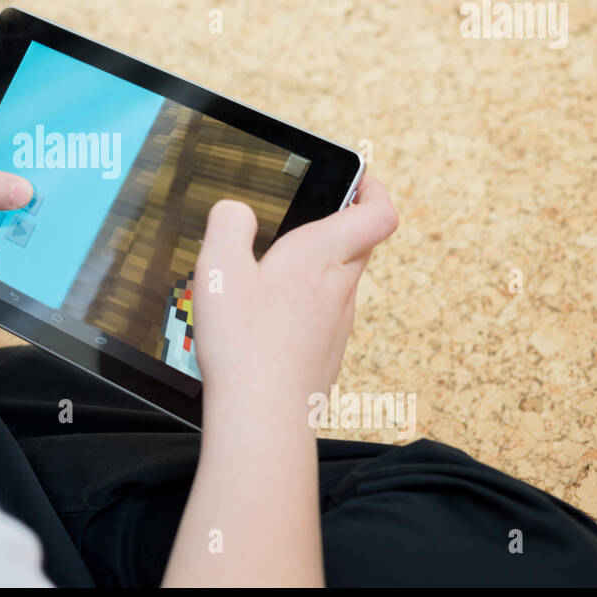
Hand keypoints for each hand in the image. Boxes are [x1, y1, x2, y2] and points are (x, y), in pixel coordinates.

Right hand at [192, 175, 397, 421]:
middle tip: (306, 216)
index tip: (357, 179)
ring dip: (317, 268)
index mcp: (321, 255)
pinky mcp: (325, 354)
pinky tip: (266, 318)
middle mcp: (340, 288)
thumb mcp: (218, 266)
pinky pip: (323, 316)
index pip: (378, 213)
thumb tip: (236, 210)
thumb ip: (228, 224)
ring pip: (341, 282)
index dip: (374, 189)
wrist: (263, 417)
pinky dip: (303, 305)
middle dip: (338, 223)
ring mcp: (338, 325)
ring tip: (273, 271)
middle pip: (359, 244)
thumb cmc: (244, 344)